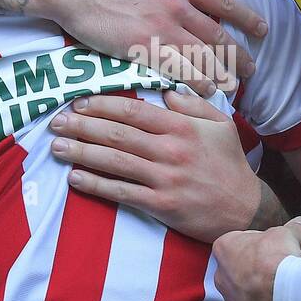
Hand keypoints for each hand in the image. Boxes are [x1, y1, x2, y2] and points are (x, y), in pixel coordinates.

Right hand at [41, 0, 266, 96]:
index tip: (262, 29)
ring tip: (234, 86)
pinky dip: (197, 81)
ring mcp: (163, 27)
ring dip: (223, 72)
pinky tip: (207, 91)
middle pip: (218, 34)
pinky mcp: (145, 48)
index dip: (246, 18)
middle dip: (239, 54)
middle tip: (251, 69)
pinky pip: (179, 69)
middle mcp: (178, 4)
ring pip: (203, 55)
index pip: (223, 2)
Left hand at [49, 88, 263, 241]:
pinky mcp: (161, 204)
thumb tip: (165, 90)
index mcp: (181, 127)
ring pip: (114, 161)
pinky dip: (96, 185)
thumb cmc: (230, 164)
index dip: (102, 104)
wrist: (245, 209)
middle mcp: (170, 150)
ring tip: (56, 147)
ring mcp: (164, 178)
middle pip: (117, 134)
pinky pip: (122, 192)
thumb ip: (192, 105)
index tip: (79, 102)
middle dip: (82, 126)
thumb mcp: (220, 125)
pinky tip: (75, 178)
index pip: (133, 110)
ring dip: (81, 153)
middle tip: (56, 121)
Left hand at [213, 216, 300, 300]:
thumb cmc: (278, 258)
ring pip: (251, 293)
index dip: (264, 243)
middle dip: (265, 267)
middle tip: (288, 266)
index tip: (279, 246)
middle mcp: (221, 277)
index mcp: (224, 249)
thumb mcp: (288, 233)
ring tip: (292, 287)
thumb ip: (294, 228)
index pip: (242, 241)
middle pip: (245, 268)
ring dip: (268, 289)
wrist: (285, 293)